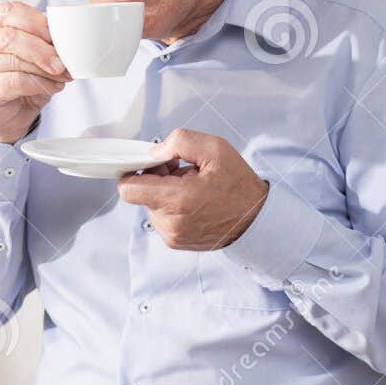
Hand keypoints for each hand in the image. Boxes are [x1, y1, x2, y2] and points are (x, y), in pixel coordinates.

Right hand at [0, 1, 68, 143]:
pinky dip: (39, 84)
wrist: (13, 118)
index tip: (56, 35)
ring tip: (62, 77)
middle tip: (62, 63)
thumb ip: (48, 44)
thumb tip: (69, 40)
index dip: (35, 21)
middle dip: (41, 49)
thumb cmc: (26, 84)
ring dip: (44, 69)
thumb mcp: (40, 59)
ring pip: (13, 60)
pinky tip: (52, 88)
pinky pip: (14, 82)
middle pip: (10, 36)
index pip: (9, 11)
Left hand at [117, 129, 268, 249]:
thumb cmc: (239, 185)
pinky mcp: (175, 242)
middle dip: (158, 180)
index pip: (129, 189)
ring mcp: (172, 236)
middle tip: (185, 173)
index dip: (134, 171)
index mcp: (178, 200)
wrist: (256, 220)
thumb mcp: (215, 149)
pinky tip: (193, 203)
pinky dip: (172, 208)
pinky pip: (161, 218)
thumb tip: (154, 152)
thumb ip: (180, 142)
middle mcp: (171, 223)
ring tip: (192, 189)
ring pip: (151, 206)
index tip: (150, 164)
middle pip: (141, 194)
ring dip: (165, 194)